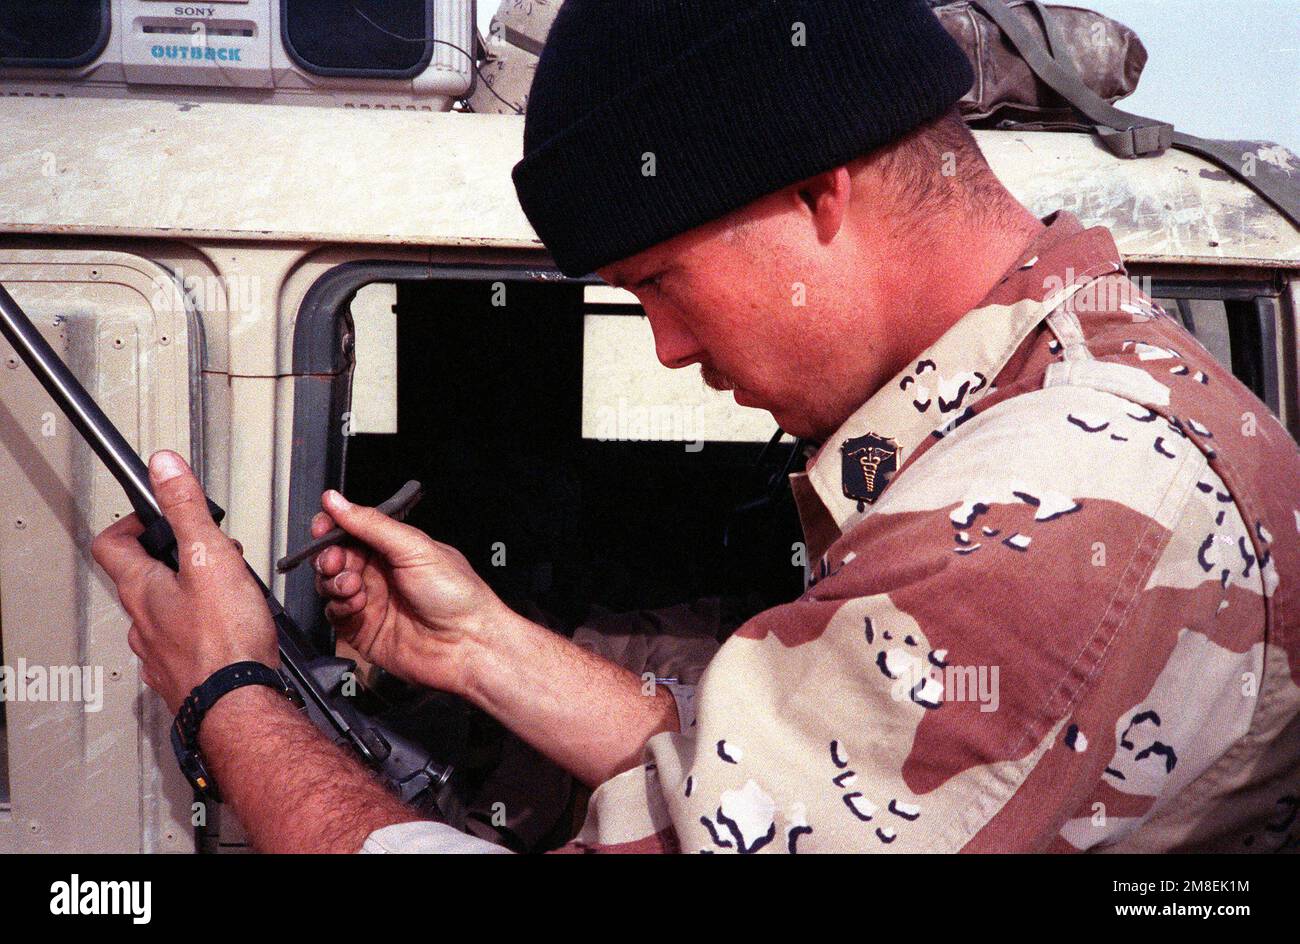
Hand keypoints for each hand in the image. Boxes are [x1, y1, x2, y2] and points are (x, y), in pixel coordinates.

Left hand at [91, 451, 278, 713]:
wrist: (239, 703)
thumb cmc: (225, 639)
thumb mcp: (209, 557)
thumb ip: (186, 509)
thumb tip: (164, 467)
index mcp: (142, 588)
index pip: (112, 544)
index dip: (131, 523)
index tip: (154, 517)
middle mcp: (143, 622)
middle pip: (141, 578)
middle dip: (172, 560)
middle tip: (204, 552)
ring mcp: (159, 652)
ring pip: (162, 614)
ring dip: (186, 597)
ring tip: (222, 591)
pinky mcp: (181, 676)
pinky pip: (181, 645)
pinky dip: (198, 632)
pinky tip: (225, 632)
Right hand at [311, 490, 509, 694]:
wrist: (468, 643)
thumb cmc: (457, 594)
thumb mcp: (414, 548)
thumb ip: (371, 524)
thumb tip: (337, 500)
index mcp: (394, 547)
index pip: (351, 530)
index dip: (332, 527)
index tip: (321, 526)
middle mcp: (380, 573)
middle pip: (335, 557)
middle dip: (329, 556)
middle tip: (335, 560)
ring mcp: (370, 601)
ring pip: (330, 585)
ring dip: (333, 581)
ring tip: (352, 584)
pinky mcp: (362, 630)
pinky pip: (335, 614)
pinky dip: (339, 606)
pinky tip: (357, 604)